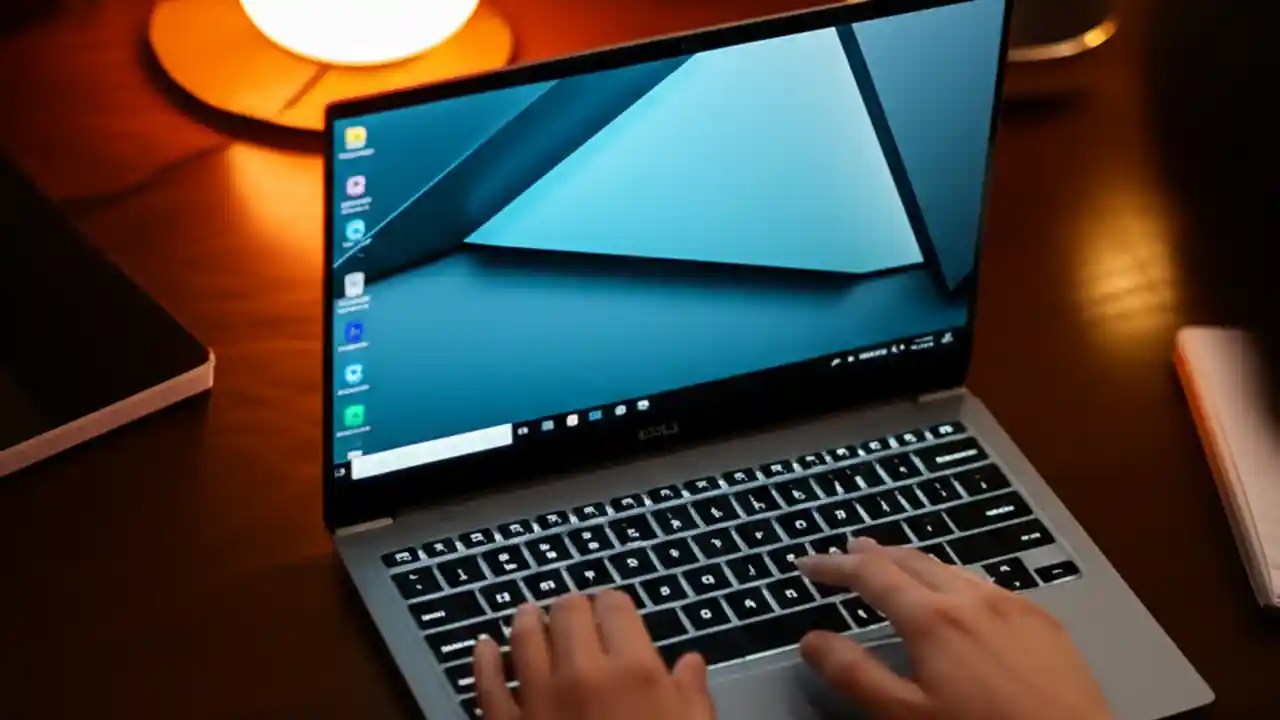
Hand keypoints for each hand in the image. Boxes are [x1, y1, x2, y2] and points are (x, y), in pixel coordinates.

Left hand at [472, 590, 715, 719]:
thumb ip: (691, 697)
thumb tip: (689, 662)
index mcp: (634, 670)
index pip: (615, 608)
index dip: (613, 604)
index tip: (612, 608)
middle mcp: (582, 672)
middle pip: (568, 612)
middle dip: (572, 606)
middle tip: (573, 610)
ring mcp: (537, 699)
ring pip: (524, 637)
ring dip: (527, 620)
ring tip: (528, 613)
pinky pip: (487, 684)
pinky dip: (483, 660)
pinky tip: (482, 646)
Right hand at [796, 538, 1111, 719]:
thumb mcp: (906, 717)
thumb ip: (855, 675)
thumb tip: (812, 639)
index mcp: (933, 618)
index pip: (870, 574)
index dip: (834, 566)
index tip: (808, 564)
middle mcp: (973, 598)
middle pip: (912, 560)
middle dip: (874, 554)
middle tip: (848, 553)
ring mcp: (1014, 606)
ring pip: (952, 568)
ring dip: (915, 564)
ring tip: (895, 568)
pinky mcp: (1045, 622)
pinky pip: (988, 585)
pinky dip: (955, 580)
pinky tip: (958, 596)